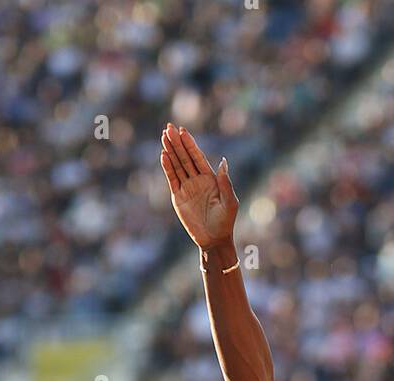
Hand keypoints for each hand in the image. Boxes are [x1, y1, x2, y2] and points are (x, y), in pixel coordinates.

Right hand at [160, 124, 237, 248]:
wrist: (214, 240)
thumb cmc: (225, 222)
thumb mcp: (230, 202)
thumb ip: (226, 183)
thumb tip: (224, 161)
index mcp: (211, 179)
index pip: (198, 157)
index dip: (190, 144)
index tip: (183, 131)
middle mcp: (197, 180)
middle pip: (185, 157)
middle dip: (177, 143)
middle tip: (169, 127)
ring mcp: (187, 188)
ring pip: (177, 165)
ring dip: (170, 151)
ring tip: (164, 136)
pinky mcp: (178, 197)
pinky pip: (172, 179)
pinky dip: (167, 167)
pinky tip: (163, 155)